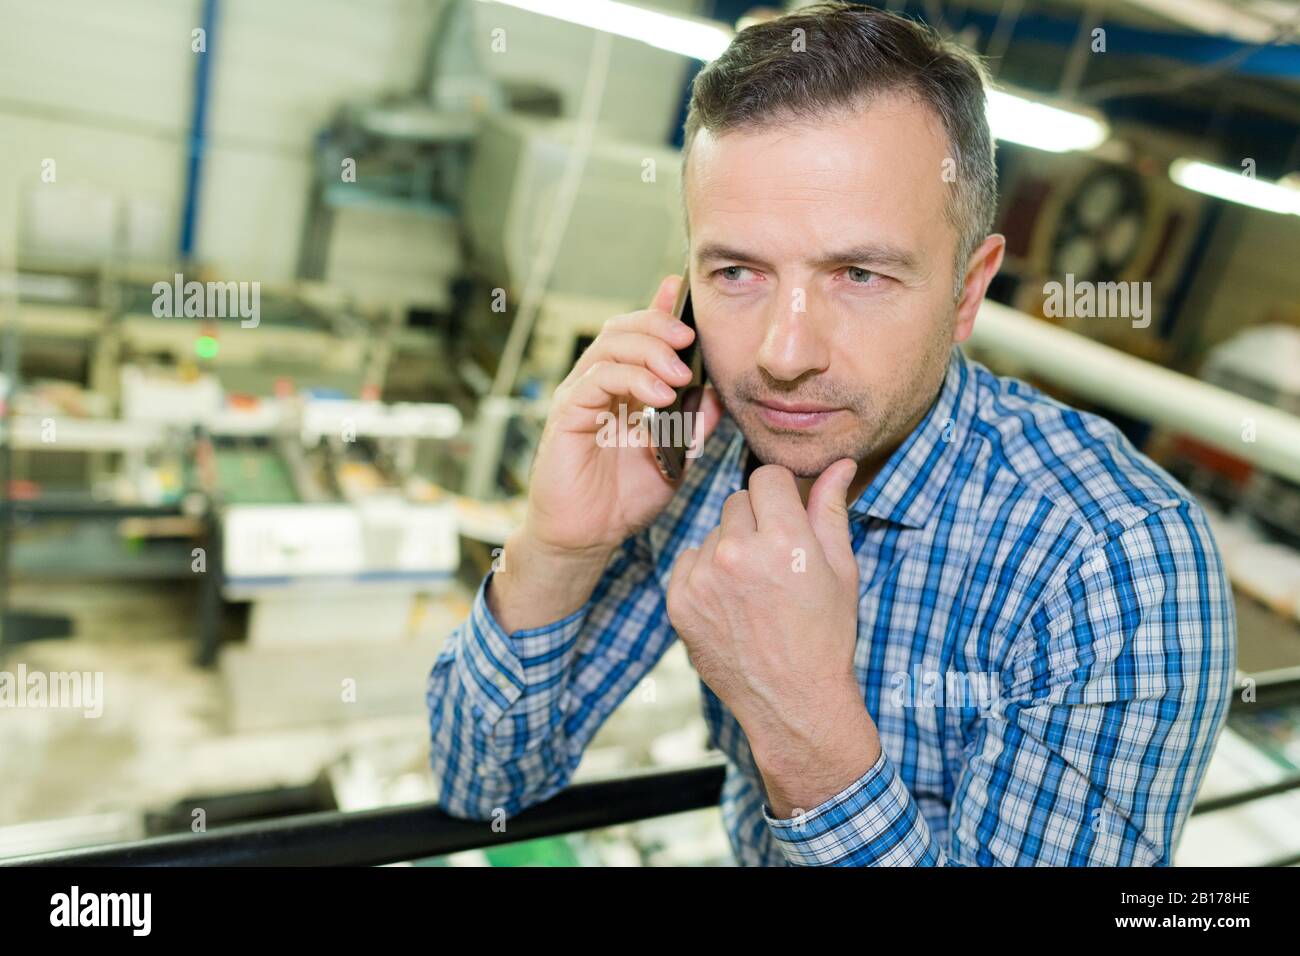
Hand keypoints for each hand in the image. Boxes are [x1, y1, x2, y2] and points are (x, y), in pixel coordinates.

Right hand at [491, 275, 723, 631]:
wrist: (588, 538)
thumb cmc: (624, 500)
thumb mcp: (674, 457)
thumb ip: (694, 423)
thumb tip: (720, 392)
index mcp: (623, 388)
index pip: (640, 336)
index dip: (662, 311)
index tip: (686, 294)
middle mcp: (598, 384)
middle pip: (624, 329)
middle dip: (660, 327)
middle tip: (690, 341)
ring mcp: (580, 396)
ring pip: (610, 346)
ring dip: (650, 352)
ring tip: (679, 374)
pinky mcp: (567, 413)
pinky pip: (597, 379)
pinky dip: (631, 379)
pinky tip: (659, 395)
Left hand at [666, 460, 878, 815]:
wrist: (794, 702)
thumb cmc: (825, 635)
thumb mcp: (840, 569)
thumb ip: (831, 509)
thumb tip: (839, 464)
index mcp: (783, 540)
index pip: (766, 477)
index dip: (780, 495)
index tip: (787, 517)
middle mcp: (737, 553)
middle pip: (737, 501)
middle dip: (756, 521)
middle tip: (775, 562)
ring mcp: (703, 579)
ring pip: (712, 533)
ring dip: (729, 549)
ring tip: (753, 590)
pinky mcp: (679, 602)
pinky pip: (689, 562)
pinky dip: (705, 575)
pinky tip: (731, 604)